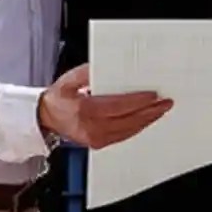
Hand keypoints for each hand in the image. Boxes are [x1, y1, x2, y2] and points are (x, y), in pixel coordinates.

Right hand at [38, 63, 173, 149]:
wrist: (46, 117)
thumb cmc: (58, 98)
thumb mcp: (70, 79)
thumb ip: (88, 72)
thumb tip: (107, 67)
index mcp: (85, 110)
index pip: (119, 106)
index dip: (138, 102)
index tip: (153, 96)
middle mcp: (92, 127)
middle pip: (128, 121)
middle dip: (150, 112)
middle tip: (165, 103)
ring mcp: (96, 138)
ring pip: (128, 131)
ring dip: (147, 121)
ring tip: (160, 111)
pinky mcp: (99, 143)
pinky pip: (123, 136)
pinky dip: (137, 127)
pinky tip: (145, 120)